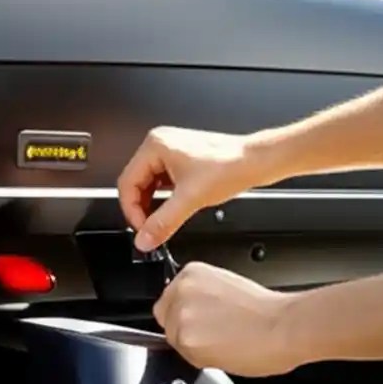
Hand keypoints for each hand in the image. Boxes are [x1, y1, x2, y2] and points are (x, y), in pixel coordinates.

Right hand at [119, 126, 271, 251]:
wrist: (255, 161)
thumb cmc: (230, 166)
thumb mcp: (190, 199)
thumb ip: (163, 222)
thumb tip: (144, 238)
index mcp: (155, 145)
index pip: (127, 182)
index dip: (131, 210)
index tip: (141, 229)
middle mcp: (161, 144)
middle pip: (136, 183)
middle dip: (142, 208)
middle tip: (150, 229)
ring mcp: (171, 151)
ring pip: (149, 184)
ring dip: (154, 204)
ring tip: (163, 220)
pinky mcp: (182, 160)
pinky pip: (163, 182)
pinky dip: (165, 198)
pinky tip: (174, 209)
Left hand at [153, 262, 299, 376]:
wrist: (284, 326)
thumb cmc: (268, 310)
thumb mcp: (225, 287)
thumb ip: (201, 296)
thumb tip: (192, 312)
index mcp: (191, 273)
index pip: (170, 300)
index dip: (187, 315)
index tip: (203, 321)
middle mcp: (181, 291)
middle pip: (168, 320)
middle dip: (186, 330)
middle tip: (215, 334)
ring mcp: (181, 316)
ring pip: (175, 340)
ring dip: (194, 346)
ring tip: (224, 342)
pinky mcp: (186, 341)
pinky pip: (185, 357)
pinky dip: (202, 359)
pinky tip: (224, 351)